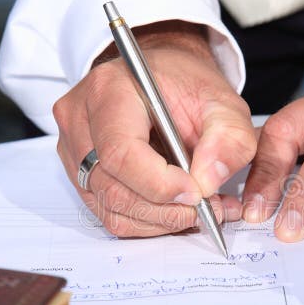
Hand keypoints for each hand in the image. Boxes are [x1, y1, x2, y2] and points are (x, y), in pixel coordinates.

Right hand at [54, 21, 255, 236]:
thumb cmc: (186, 86)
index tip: (198, 192)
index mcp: (109, 91)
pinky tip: (177, 209)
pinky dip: (148, 222)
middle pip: (114, 188)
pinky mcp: (80, 175)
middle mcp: (81, 120)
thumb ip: (229, 139)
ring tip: (200, 209)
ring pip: (112, 208)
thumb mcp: (224, 103)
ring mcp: (74, 150)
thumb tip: (208, 181)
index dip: (160, 183)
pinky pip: (110, 214)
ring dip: (161, 220)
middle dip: (168, 209)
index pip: (120, 152)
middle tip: (211, 208)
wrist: (165, 82)